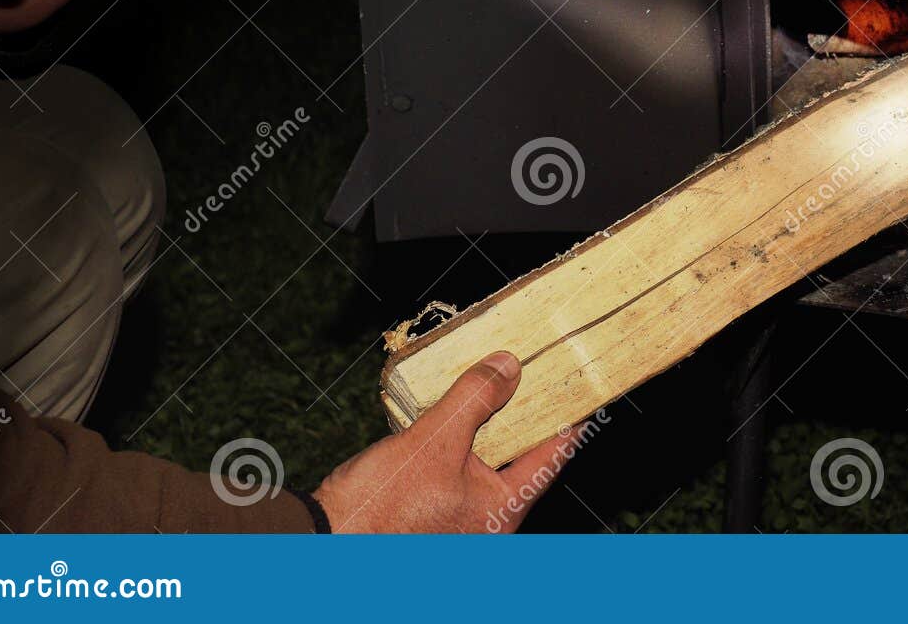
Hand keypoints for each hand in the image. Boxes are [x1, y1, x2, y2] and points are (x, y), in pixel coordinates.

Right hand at [313, 351, 580, 532]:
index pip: (553, 455)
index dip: (568, 416)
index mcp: (503, 510)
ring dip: (490, 427)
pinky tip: (451, 416)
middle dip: (524, 415)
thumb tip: (509, 366)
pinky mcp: (436, 517)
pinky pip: (463, 473)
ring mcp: (463, 522)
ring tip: (491, 385)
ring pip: (490, 465)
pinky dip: (463, 443)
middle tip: (531, 375)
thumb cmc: (380, 507)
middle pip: (523, 458)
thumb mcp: (433, 441)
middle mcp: (490, 522)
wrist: (326, 542)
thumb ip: (475, 399)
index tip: (581, 386)